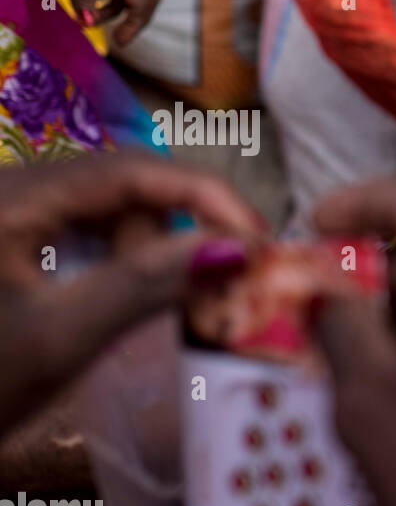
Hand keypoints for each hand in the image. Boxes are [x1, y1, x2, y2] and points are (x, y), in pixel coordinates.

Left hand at [0, 154, 262, 433]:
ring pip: (106, 209)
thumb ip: (150, 283)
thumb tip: (239, 247)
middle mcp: (5, 187)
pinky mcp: (3, 240)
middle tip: (213, 288)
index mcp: (10, 196)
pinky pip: (80, 232)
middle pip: (123, 184)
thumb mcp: (63, 337)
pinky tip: (126, 301)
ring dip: (149, 251)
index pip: (134, 167)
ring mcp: (3, 213)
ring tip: (164, 307)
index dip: (209, 194)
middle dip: (176, 231)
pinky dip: (118, 262)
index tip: (260, 240)